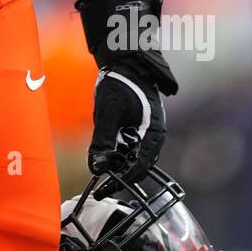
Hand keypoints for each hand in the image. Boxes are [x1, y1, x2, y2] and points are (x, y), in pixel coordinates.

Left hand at [88, 57, 165, 178]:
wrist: (125, 63)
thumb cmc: (119, 85)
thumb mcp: (108, 113)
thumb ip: (103, 141)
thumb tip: (97, 168)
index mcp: (153, 134)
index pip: (140, 167)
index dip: (122, 180)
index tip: (105, 188)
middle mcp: (154, 136)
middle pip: (138, 165)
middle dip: (120, 176)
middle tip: (101, 186)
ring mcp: (148, 131)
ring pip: (134, 156)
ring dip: (119, 165)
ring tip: (100, 170)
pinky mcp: (140, 126)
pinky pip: (131, 146)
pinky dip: (119, 153)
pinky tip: (105, 155)